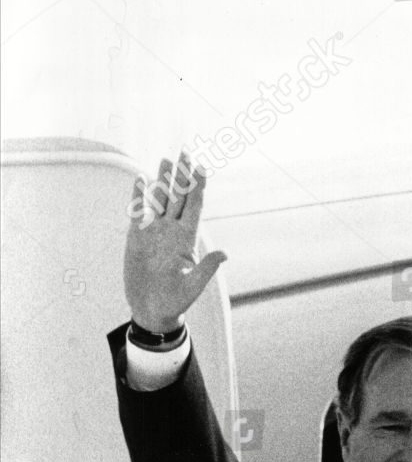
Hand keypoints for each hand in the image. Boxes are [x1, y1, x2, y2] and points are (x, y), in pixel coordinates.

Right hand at [124, 152, 226, 332]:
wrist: (151, 310)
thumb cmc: (175, 302)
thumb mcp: (194, 287)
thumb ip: (207, 268)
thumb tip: (225, 254)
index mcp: (187, 240)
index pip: (195, 207)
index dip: (198, 187)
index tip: (202, 167)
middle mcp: (172, 231)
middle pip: (178, 197)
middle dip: (182, 175)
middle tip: (185, 151)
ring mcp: (154, 232)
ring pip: (160, 200)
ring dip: (163, 180)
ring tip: (166, 160)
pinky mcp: (137, 237)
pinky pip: (138, 211)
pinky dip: (139, 196)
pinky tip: (141, 179)